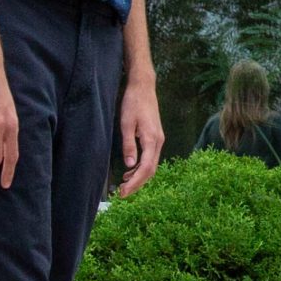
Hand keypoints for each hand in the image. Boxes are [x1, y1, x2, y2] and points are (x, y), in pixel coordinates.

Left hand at [115, 77, 164, 196]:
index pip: (145, 168)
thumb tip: (129, 165)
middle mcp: (159, 142)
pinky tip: (129, 170)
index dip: (135, 183)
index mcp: (152, 140)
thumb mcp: (126, 124)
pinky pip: (150, 157)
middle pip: (151, 170)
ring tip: (124, 184)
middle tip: (122, 193)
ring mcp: (158, 139)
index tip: (123, 192)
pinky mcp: (155, 137)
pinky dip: (141, 167)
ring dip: (139, 176)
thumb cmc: (133, 103)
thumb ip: (129, 145)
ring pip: (151, 165)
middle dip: (137, 183)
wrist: (143, 87)